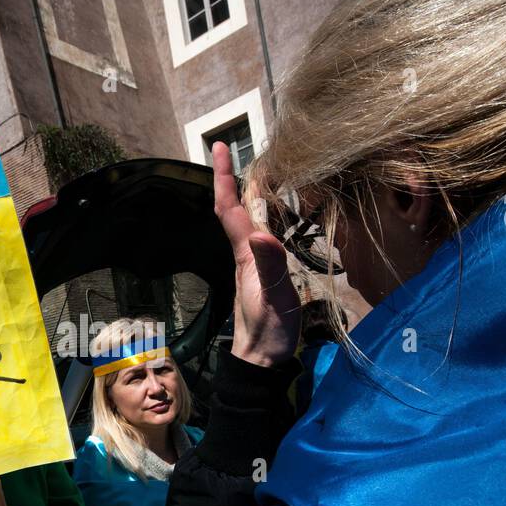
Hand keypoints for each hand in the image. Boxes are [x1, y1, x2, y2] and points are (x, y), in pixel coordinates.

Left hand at [212, 141, 299, 366]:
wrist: (263, 361)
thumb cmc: (268, 332)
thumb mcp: (273, 300)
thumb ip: (270, 267)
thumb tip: (261, 233)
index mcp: (246, 253)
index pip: (230, 207)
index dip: (224, 176)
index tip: (220, 145)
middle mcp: (248, 252)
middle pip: (241, 206)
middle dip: (241, 175)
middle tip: (248, 147)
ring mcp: (257, 262)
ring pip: (255, 218)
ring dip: (259, 192)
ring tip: (272, 168)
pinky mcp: (267, 272)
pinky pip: (268, 233)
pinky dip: (274, 214)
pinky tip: (285, 211)